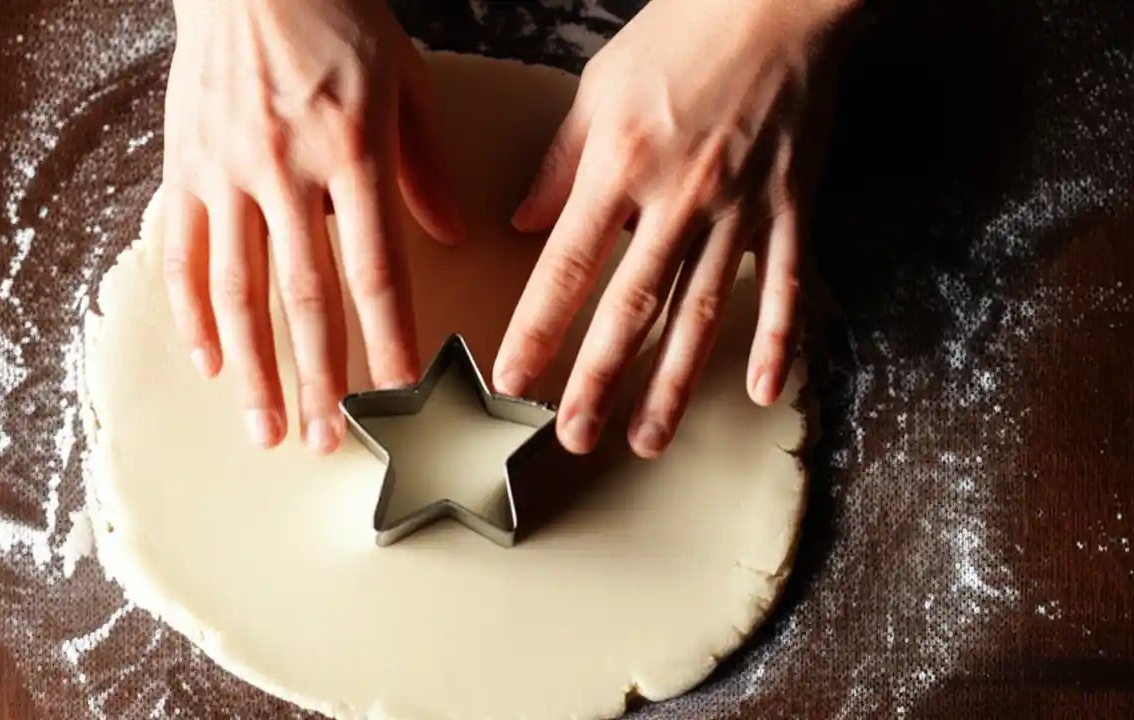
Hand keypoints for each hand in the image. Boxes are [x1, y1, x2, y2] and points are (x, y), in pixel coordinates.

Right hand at [160, 0, 462, 452]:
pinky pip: (182, 255)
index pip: (374, 269)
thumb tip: (450, 236)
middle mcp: (284, 171)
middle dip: (319, 379)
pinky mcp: (182, 168)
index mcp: (351, 151)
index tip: (402, 397)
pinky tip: (209, 365)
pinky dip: (193, 316)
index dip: (388, 340)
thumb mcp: (403, 78)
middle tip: (331, 443)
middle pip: (303, 298)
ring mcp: (224, 173)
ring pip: (237, 292)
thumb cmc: (335, 16)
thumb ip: (424, 164)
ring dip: (253, 370)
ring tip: (266, 431)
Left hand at [494, 0, 854, 457]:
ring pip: (702, 313)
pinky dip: (777, 341)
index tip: (510, 380)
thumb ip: (562, 164)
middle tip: (571, 437)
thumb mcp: (601, 87)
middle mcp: (678, 196)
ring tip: (647, 441)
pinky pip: (784, 285)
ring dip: (673, 384)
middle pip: (631, 308)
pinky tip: (759, 392)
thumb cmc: (681, 31)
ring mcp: (742, 206)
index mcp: (620, 163)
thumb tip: (523, 223)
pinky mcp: (793, 206)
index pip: (568, 266)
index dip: (537, 329)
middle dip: (598, 381)